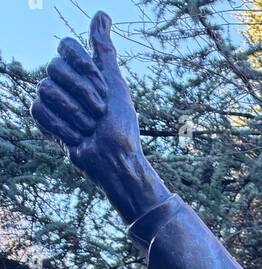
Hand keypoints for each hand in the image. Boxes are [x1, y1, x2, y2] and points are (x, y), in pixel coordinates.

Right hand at [32, 14, 156, 221]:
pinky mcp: (43, 118)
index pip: (67, 45)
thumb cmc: (120, 125)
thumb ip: (104, 50)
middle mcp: (63, 80)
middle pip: (55, 67)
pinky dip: (61, 125)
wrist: (115, 159)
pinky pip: (39, 109)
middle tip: (99, 113)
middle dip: (83, 93)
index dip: (85, 67)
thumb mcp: (116, 83)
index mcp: (79, 69)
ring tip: (89, 128)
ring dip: (75, 112)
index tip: (103, 90)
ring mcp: (51, 98)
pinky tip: (77, 137)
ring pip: (46, 88)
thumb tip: (101, 14)